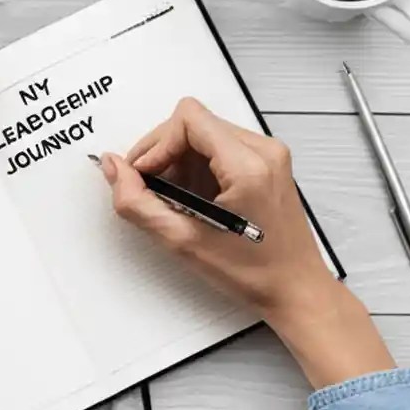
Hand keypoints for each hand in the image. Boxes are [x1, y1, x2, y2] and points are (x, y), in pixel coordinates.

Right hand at [99, 97, 394, 387]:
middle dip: (163, 152)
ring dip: (178, 160)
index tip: (144, 175)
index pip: (188, 119)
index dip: (156, 144)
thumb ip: (138, 203)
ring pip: (204, 132)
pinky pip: (219, 146)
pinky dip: (196, 166)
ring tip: (174, 199)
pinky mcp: (266, 163)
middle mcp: (263, 150)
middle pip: (194, 122)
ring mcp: (268, 154)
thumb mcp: (183, 242)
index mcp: (248, 165)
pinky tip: (194, 199)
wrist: (296, 290)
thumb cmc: (253, 273)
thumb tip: (113, 168)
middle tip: (149, 189)